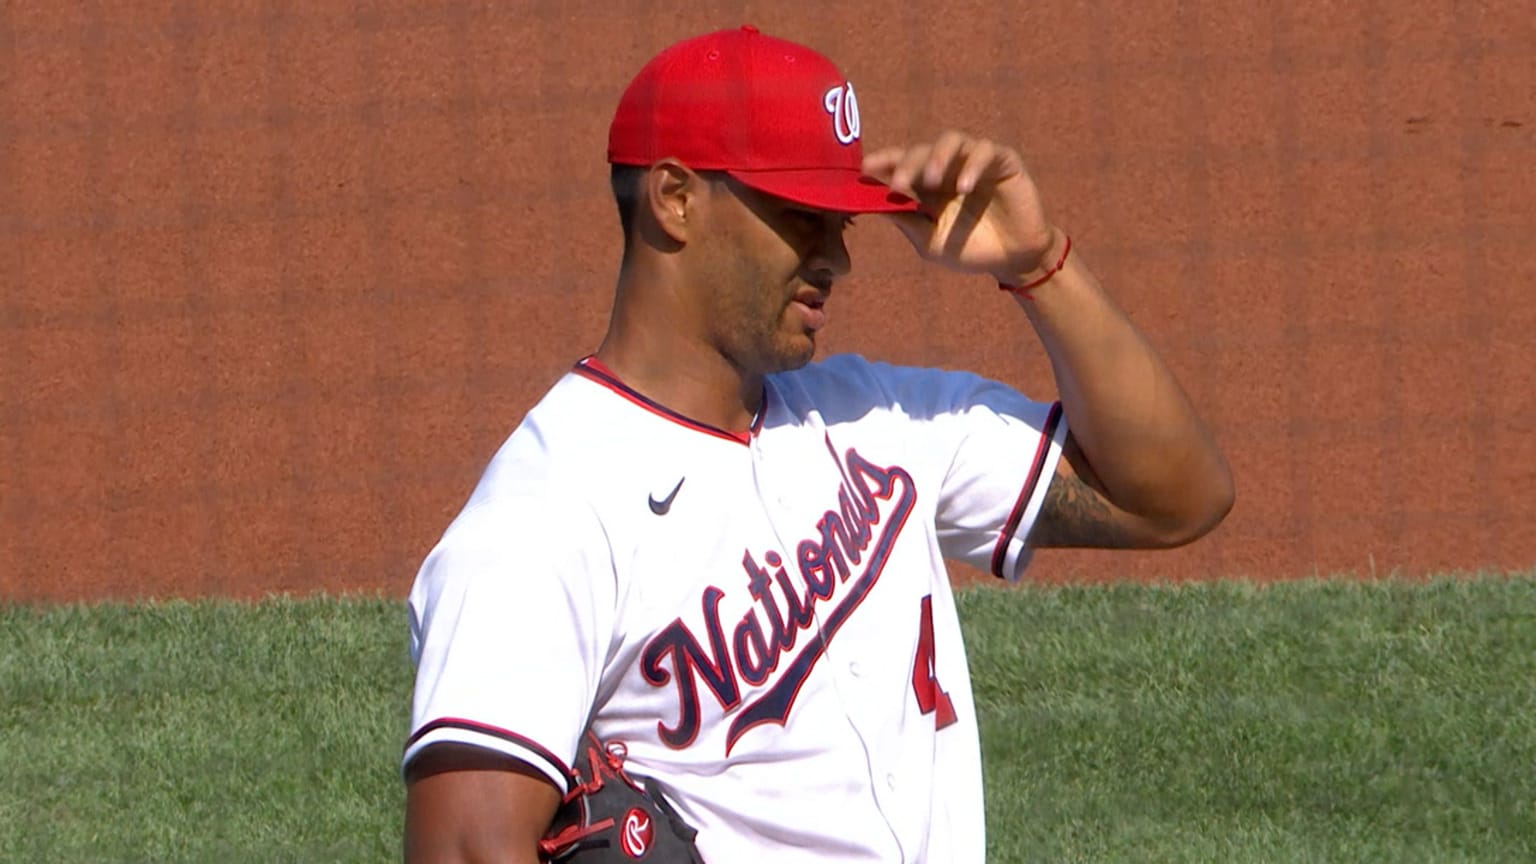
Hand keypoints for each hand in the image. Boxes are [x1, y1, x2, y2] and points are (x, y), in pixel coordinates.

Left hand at [862, 132, 1057, 283]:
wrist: (1012, 261)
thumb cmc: (969, 251)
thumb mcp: (930, 242)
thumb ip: (906, 221)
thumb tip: (872, 204)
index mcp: (928, 184)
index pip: (902, 163)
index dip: (884, 161)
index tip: (865, 168)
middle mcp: (949, 167)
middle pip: (922, 150)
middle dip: (907, 163)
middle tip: (897, 182)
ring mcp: (976, 161)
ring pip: (953, 140)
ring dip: (937, 157)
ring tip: (930, 180)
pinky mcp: (1004, 161)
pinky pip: (986, 151)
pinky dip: (972, 165)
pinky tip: (963, 187)